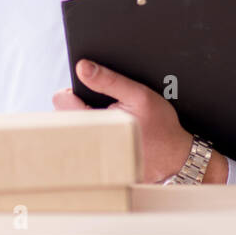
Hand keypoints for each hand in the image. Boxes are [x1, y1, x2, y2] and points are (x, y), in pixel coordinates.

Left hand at [52, 58, 194, 184]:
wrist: (175, 157)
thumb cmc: (161, 126)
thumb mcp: (139, 95)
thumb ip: (109, 80)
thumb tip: (82, 68)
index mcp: (96, 124)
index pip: (61, 100)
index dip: (74, 91)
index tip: (89, 93)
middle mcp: (89, 144)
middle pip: (62, 116)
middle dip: (78, 107)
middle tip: (103, 109)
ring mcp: (91, 158)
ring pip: (70, 131)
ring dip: (84, 123)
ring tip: (107, 122)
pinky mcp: (96, 166)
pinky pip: (81, 146)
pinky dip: (91, 138)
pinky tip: (109, 136)